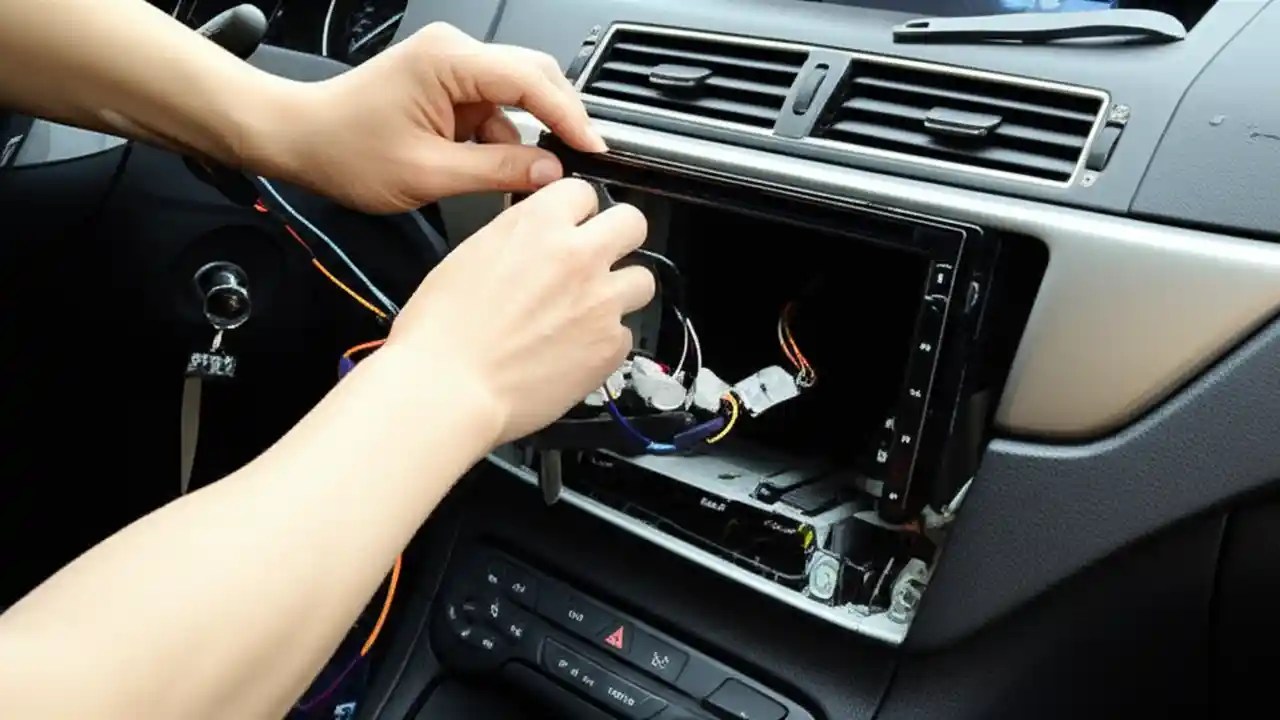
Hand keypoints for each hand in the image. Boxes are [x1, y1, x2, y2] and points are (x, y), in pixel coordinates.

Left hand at [258, 22, 605, 212]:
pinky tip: (500, 171)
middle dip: (557, 121)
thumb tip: (549, 173)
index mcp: (447, 61)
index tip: (593, 147)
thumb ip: (496, 170)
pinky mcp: (447, 86)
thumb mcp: (428, 173)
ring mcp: (451, 67)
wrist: (300, 139)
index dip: (568, 116)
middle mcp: (453, 52)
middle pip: (533, 77)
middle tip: (577, 163)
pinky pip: (494, 110)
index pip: (530, 80)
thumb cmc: (345, 150)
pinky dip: (503, 141)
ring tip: (524, 181)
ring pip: (516, 97)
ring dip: (526, 138)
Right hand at [384, 179, 653, 445]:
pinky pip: (625, 334)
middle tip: (599, 258)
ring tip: (589, 310)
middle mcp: (579, 256)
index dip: (578, 211)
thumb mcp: (472, 254)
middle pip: (633, 223)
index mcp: (539, 224)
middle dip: (618, 237)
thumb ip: (519, 238)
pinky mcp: (610, 347)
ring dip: (620, 291)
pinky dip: (606, 341)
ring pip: (642, 280)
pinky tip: (575, 351)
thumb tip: (537, 241)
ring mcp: (602, 302)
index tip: (573, 225)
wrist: (449, 388)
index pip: (585, 192)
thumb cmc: (442, 331)